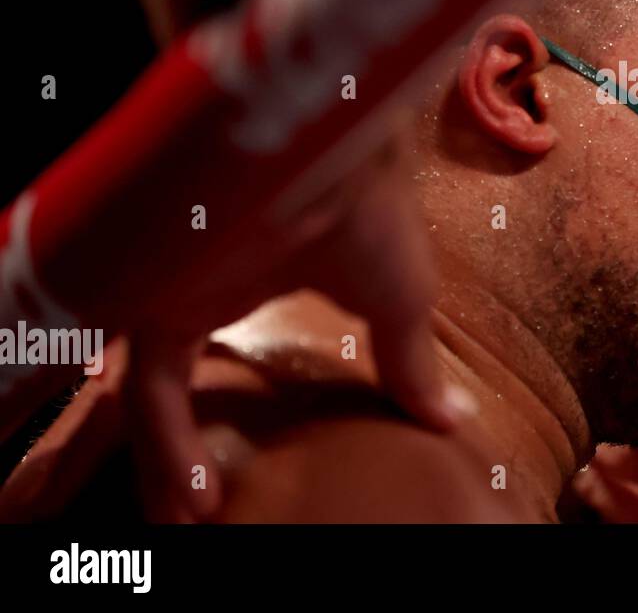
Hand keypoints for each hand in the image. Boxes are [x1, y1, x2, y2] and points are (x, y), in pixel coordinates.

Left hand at [123, 112, 472, 521]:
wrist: (347, 151)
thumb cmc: (377, 209)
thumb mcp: (401, 300)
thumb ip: (409, 361)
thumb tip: (452, 416)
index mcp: (255, 282)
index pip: (222, 362)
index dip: (220, 420)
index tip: (232, 480)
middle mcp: (205, 290)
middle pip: (172, 385)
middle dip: (168, 451)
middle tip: (188, 514)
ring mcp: (179, 295)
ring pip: (150, 396)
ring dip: (162, 466)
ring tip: (185, 522)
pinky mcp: (164, 301)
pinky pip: (151, 386)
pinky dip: (169, 443)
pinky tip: (194, 494)